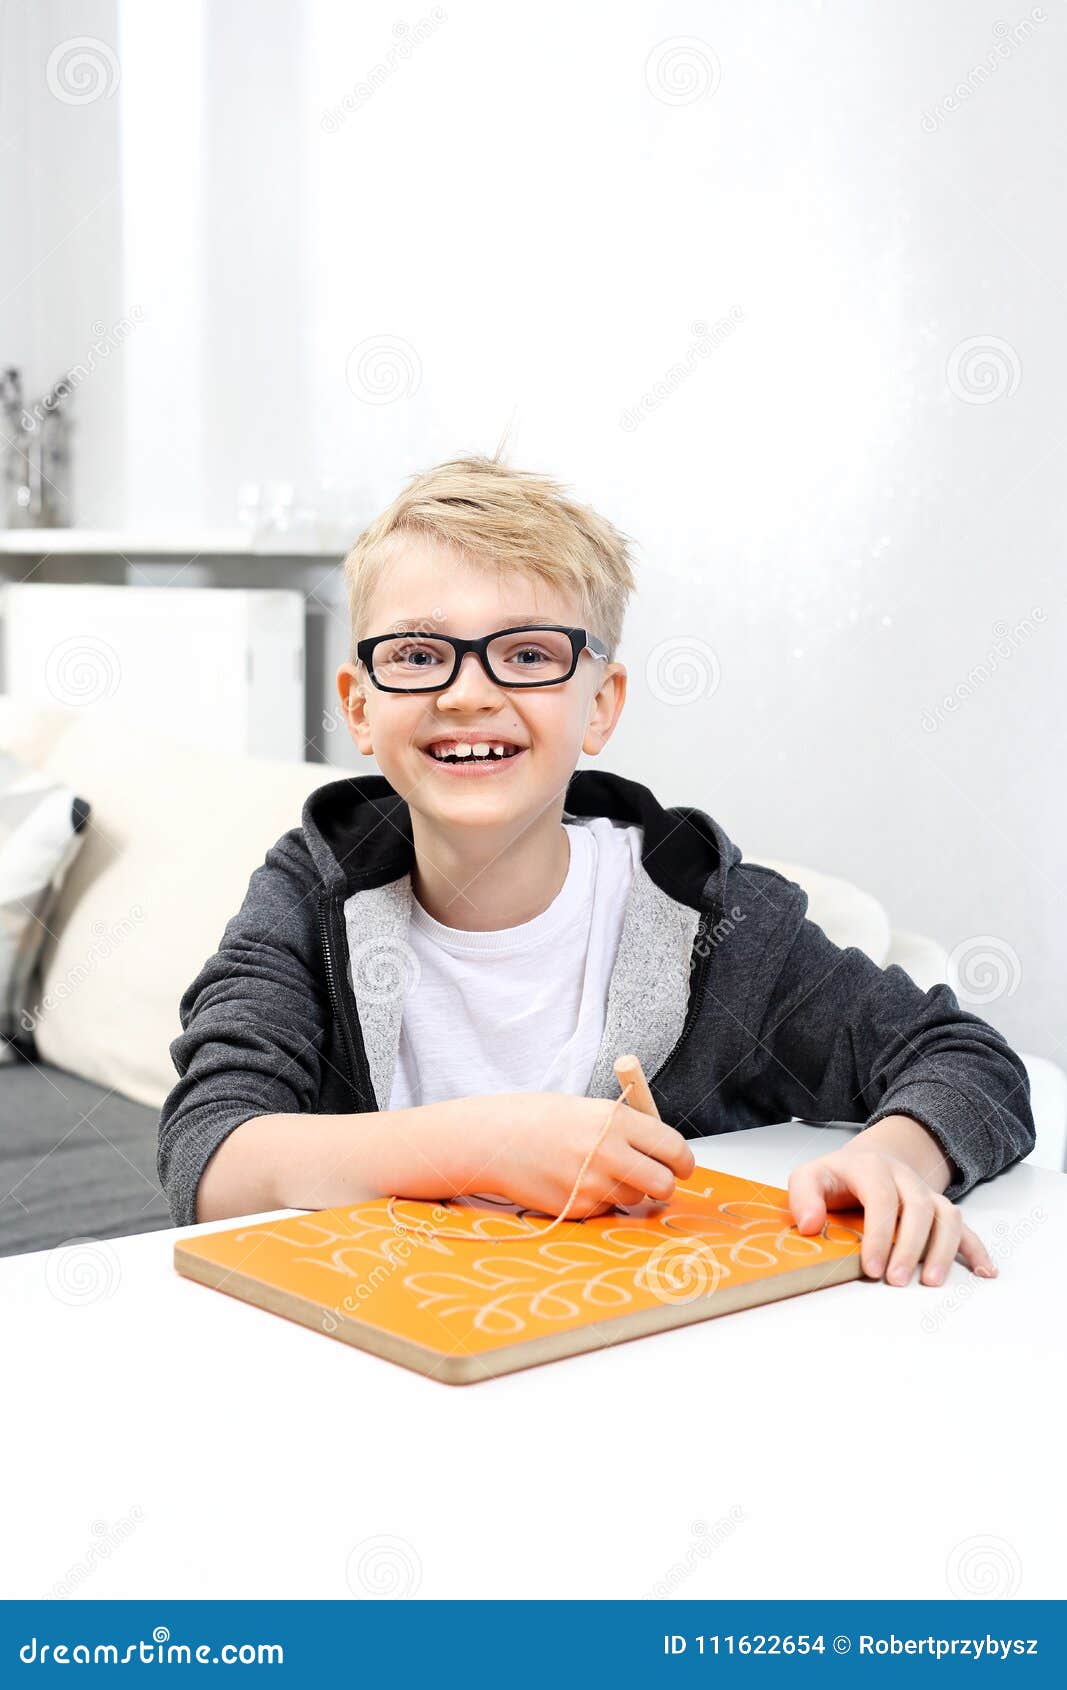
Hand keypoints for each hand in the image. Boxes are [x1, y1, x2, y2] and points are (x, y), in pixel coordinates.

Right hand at [465, 1090, 695, 1219]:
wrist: (493, 1140)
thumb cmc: (539, 1119)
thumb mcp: (588, 1109)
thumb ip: (627, 1128)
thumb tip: (662, 1151)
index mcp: (615, 1121)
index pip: (672, 1147)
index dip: (684, 1161)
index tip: (683, 1166)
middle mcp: (608, 1153)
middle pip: (664, 1183)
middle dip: (666, 1184)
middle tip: (658, 1179)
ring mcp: (592, 1185)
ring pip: (635, 1199)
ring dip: (627, 1190)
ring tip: (596, 1170)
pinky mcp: (577, 1208)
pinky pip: (606, 1210)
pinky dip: (599, 1200)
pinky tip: (574, 1181)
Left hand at [787, 1144, 997, 1285]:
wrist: (871, 1159)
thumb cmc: (838, 1177)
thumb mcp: (809, 1176)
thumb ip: (803, 1196)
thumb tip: (810, 1225)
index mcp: (871, 1167)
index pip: (882, 1199)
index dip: (879, 1235)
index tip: (870, 1268)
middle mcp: (904, 1177)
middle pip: (919, 1208)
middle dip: (910, 1247)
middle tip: (897, 1281)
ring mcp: (926, 1192)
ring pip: (947, 1215)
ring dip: (944, 1249)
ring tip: (932, 1282)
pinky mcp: (939, 1209)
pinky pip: (964, 1227)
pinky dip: (977, 1249)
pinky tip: (986, 1272)